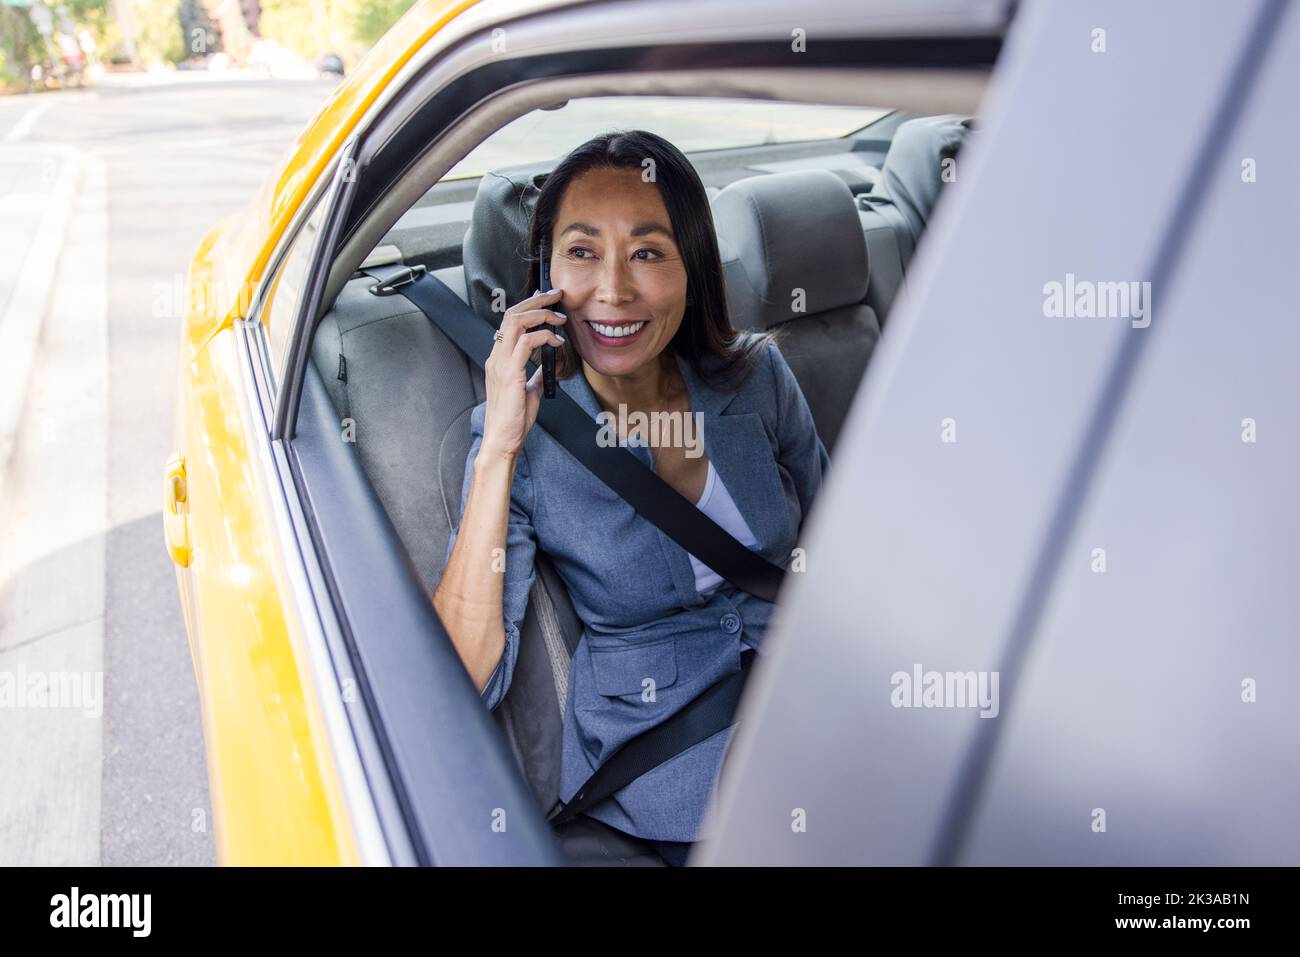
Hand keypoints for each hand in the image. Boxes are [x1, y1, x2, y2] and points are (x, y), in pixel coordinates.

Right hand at [480, 288, 566, 459]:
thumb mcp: (528, 391)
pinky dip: (544, 337)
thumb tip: (546, 366)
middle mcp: (496, 357)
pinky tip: (557, 342)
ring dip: (540, 315)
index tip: (546, 300)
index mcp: (499, 359)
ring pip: (515, 322)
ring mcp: (500, 364)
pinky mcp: (509, 373)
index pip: (510, 322)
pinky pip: (525, 343)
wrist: (502, 440)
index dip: (528, 307)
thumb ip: (535, 375)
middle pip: (511, 315)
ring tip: (559, 318)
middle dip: (535, 301)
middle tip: (556, 296)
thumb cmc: (513, 420)